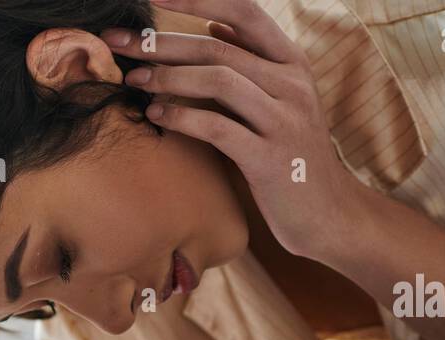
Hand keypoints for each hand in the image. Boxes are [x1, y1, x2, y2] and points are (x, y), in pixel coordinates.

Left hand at [104, 0, 363, 260]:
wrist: (327, 212)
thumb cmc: (291, 155)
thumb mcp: (280, 100)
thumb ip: (251, 63)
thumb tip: (216, 26)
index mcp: (291, 62)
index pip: (244, 11)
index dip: (196, 0)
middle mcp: (292, 83)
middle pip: (218, 48)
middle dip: (161, 42)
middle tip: (118, 43)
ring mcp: (284, 119)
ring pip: (218, 81)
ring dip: (168, 78)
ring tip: (134, 80)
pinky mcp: (270, 158)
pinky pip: (218, 128)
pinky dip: (181, 118)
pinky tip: (156, 116)